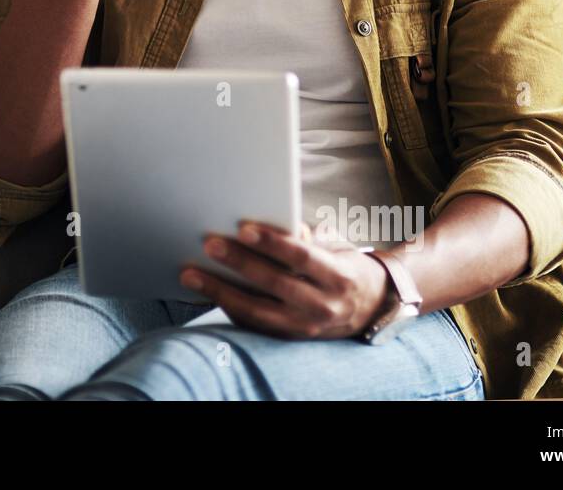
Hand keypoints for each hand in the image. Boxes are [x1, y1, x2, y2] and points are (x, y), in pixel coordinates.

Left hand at [179, 220, 391, 339]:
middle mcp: (323, 306)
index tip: (243, 227)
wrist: (371, 308)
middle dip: (239, 263)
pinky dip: (228, 309)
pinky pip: (254, 325)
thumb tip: (274, 223)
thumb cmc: (345, 267)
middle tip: (209, 244)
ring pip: (257, 311)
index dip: (272, 242)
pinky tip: (206, 292)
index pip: (301, 257)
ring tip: (191, 274)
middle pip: (274, 283)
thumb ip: (307, 237)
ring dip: (221, 292)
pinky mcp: (290, 337)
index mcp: (338, 276)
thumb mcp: (337, 247)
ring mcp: (305, 327)